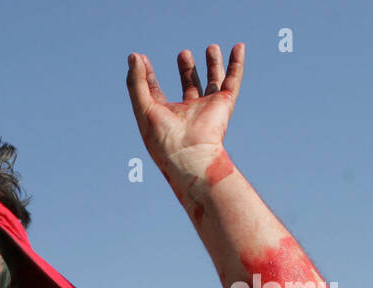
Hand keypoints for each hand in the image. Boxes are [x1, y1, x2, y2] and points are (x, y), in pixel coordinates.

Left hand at [126, 44, 243, 173]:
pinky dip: (237, 64)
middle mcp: (187, 112)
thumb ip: (137, 82)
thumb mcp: (144, 108)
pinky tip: (239, 47)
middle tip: (183, 54)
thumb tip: (133, 56)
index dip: (148, 75)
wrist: (189, 155)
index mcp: (164, 115)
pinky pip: (233, 80)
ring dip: (212, 65)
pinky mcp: (223, 104)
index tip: (142, 59)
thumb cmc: (163, 138)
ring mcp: (206, 107)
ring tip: (211, 47)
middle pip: (189, 86)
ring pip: (213, 81)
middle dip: (186, 70)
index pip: (155, 92)